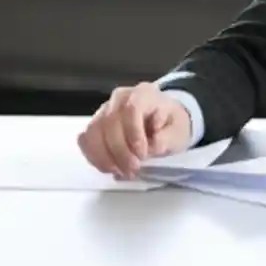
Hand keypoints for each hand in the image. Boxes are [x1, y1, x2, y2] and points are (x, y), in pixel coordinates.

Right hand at [77, 82, 192, 178]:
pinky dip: (94, 157)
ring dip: (104, 156)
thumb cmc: (171, 124)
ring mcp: (104, 110)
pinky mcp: (96, 125)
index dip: (133, 133)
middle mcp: (120, 98)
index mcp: (143, 94)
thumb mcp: (179, 131)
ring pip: (94, 132)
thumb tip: (152, 146)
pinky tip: (109, 168)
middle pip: (110, 122)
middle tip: (133, 169)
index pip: (131, 109)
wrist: (164, 120)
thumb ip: (166, 138)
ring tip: (121, 172)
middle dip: (119, 151)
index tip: (143, 154)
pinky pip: (86, 140)